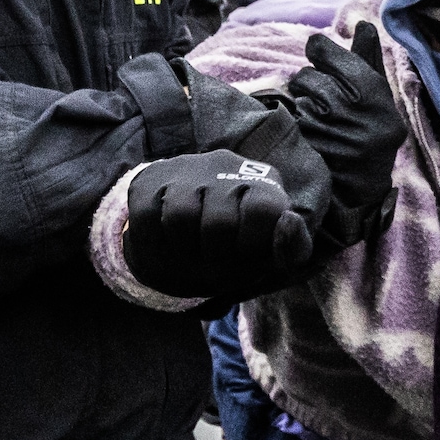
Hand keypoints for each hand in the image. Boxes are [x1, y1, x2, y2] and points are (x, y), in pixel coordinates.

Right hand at [122, 148, 334, 302]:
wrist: (187, 237)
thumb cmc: (238, 249)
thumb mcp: (272, 258)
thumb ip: (291, 249)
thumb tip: (288, 219)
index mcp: (264, 185)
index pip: (263, 210)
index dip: (252, 246)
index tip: (248, 259)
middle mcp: (227, 168)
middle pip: (219, 222)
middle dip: (216, 260)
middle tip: (216, 271)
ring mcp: (186, 170)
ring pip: (181, 216)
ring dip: (185, 254)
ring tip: (193, 261)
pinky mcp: (152, 181)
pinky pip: (148, 218)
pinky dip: (157, 248)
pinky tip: (169, 251)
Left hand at [277, 22, 403, 251]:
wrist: (364, 185)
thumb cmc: (372, 130)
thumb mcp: (379, 96)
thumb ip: (368, 59)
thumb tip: (365, 22)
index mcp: (373, 93)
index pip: (325, 51)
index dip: (319, 50)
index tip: (319, 53)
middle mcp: (352, 112)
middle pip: (306, 76)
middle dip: (309, 82)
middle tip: (321, 94)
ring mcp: (328, 132)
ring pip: (295, 98)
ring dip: (300, 104)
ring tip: (319, 118)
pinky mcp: (308, 149)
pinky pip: (290, 120)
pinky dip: (295, 123)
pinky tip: (310, 133)